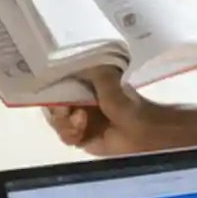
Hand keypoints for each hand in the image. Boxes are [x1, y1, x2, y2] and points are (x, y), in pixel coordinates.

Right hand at [42, 66, 170, 154]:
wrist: (143, 134)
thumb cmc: (130, 107)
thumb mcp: (112, 86)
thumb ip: (96, 74)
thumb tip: (83, 62)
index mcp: (84, 82)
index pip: (58, 81)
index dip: (52, 86)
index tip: (55, 92)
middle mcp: (77, 99)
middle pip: (52, 102)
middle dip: (56, 108)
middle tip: (66, 112)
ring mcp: (77, 117)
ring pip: (56, 120)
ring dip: (64, 123)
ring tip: (80, 123)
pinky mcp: (80, 135)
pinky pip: (64, 135)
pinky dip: (69, 134)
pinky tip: (80, 133)